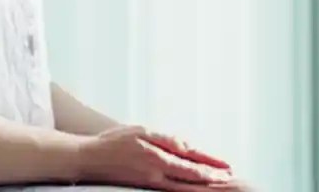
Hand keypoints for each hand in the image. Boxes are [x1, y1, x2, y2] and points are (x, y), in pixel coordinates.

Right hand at [78, 125, 242, 189]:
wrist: (88, 159)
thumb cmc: (113, 142)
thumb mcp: (142, 132)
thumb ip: (167, 140)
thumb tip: (187, 146)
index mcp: (157, 158)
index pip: (191, 163)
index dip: (211, 166)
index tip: (226, 168)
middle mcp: (156, 175)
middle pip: (191, 180)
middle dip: (211, 180)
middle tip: (230, 180)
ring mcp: (150, 183)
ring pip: (183, 188)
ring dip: (201, 187)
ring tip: (218, 185)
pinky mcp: (144, 187)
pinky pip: (171, 189)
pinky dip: (186, 189)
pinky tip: (193, 187)